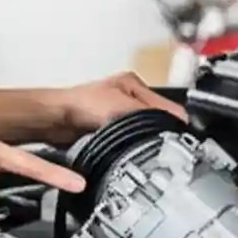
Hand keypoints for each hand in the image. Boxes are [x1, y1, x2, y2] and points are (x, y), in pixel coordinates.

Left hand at [46, 71, 186, 142]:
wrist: (54, 120)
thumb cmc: (80, 104)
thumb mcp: (124, 107)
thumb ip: (152, 115)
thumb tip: (177, 124)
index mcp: (134, 85)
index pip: (169, 106)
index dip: (176, 123)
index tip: (183, 138)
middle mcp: (127, 98)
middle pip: (157, 121)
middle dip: (160, 133)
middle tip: (166, 148)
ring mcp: (117, 115)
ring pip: (143, 134)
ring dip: (144, 142)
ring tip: (147, 150)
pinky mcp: (108, 132)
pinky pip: (128, 142)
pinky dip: (131, 148)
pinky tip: (131, 153)